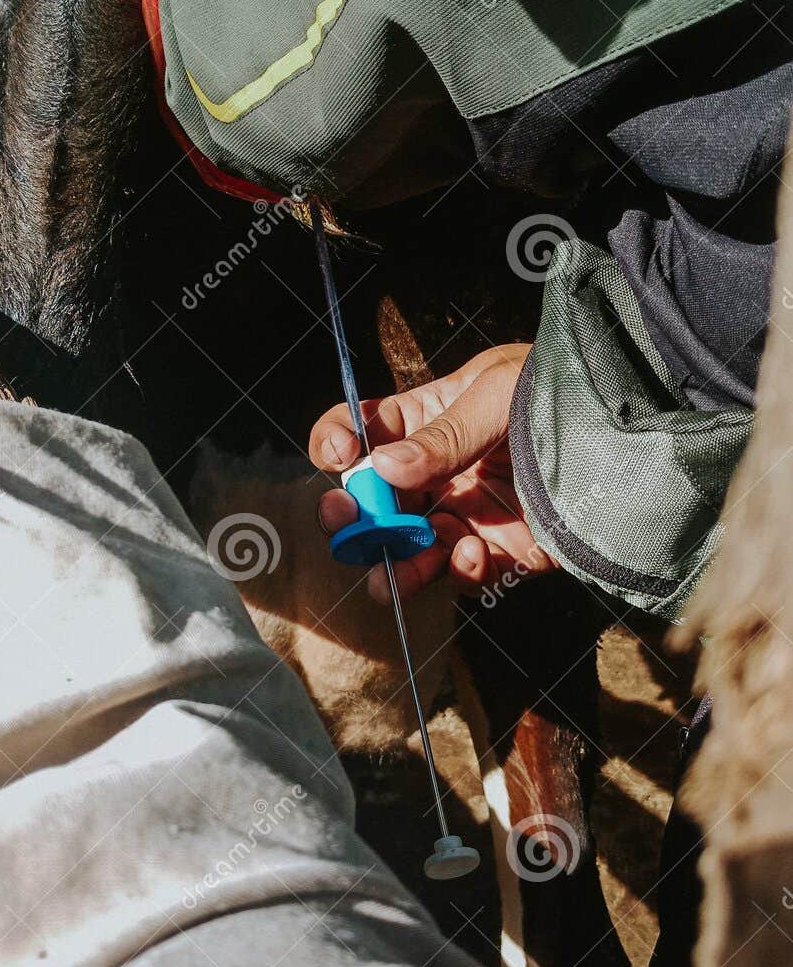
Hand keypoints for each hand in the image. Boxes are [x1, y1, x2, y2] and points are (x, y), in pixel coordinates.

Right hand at [308, 345, 557, 602]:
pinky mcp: (504, 549)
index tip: (337, 456)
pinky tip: (469, 554)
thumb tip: (381, 469)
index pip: (361, 431)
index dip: (336, 442)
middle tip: (349, 528)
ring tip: (389, 577)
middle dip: (355, 522)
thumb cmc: (557, 389)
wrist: (630, 425)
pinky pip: (465, 571)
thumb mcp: (496, 396)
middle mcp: (437, 471)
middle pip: (375, 504)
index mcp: (425, 419)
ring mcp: (468, 512)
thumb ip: (441, 438)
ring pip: (411, 550)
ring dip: (395, 566)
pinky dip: (458, 571)